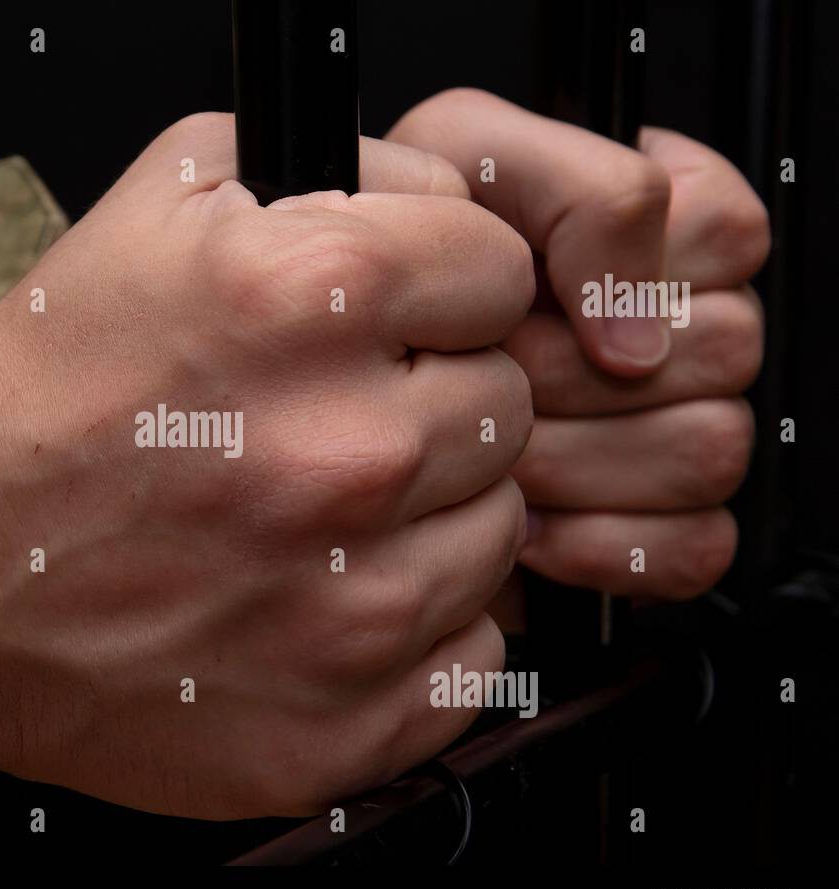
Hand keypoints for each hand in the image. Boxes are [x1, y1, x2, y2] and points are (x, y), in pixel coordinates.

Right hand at [0, 113, 534, 817]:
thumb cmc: (51, 389)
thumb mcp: (160, 202)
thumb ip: (336, 163)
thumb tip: (450, 202)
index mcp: (311, 301)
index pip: (501, 274)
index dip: (442, 290)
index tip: (388, 323)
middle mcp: (348, 456)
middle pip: (507, 406)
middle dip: (433, 403)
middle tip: (330, 425)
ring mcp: (355, 608)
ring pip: (499, 532)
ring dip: (427, 519)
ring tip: (313, 519)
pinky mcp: (345, 724)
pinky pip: (472, 653)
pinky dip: (417, 631)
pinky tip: (324, 603)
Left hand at [388, 90, 769, 599]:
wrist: (332, 399)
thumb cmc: (384, 273)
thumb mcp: (458, 167)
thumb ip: (573, 188)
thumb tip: (637, 326)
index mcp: (646, 230)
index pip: (731, 234)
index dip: (630, 273)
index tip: (537, 297)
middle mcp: (676, 328)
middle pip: (722, 351)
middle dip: (579, 374)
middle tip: (497, 377)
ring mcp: (676, 429)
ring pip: (710, 449)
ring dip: (580, 459)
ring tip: (495, 451)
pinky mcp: (656, 525)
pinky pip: (694, 545)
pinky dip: (602, 540)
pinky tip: (529, 517)